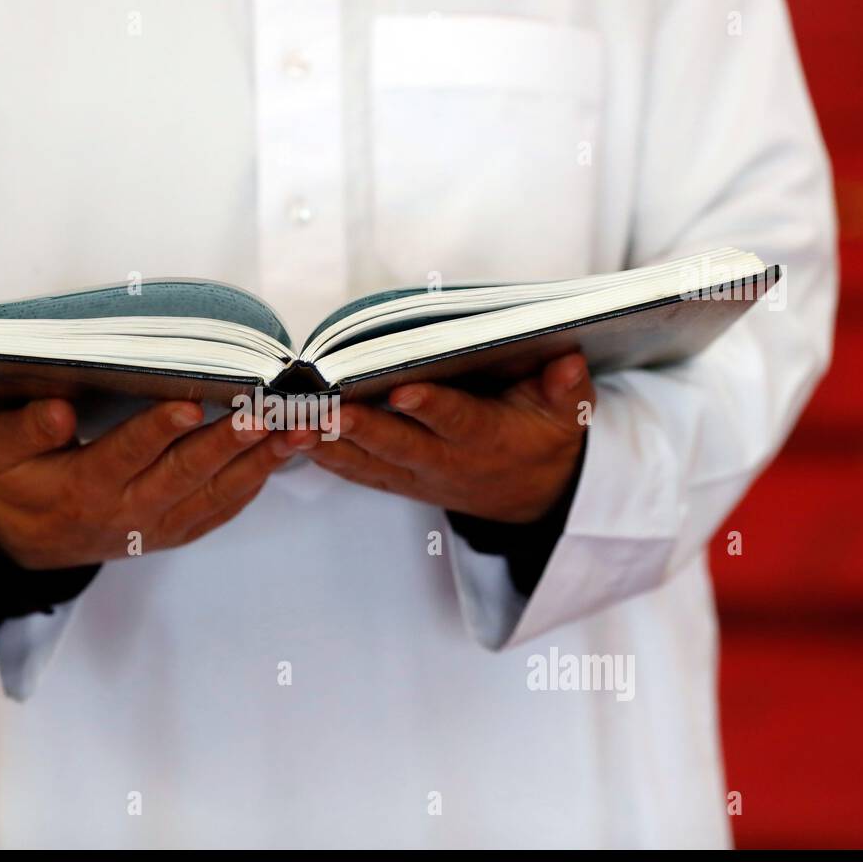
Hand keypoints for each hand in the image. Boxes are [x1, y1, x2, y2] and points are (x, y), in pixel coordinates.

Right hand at [0, 398, 316, 568]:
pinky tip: (283, 455)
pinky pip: (223, 509)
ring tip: (298, 431)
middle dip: (230, 441)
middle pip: (186, 473)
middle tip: (268, 413)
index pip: (127, 453)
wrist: (33, 545)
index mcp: (87, 486)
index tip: (189, 403)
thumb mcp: (6, 453)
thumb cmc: (24, 484)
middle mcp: (130, 510)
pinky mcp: (179, 532)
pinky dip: (255, 483)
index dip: (157, 429)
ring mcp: (160, 525)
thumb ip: (28, 429)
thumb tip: (58, 411)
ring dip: (260, 462)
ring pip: (216, 493)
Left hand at [308, 353, 594, 522]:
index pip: (458, 422)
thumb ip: (567, 390)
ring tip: (293, 425)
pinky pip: (358, 472)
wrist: (535, 497)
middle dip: (361, 429)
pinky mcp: (399, 482)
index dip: (433, 409)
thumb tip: (567, 364)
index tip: (404, 391)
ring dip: (329, 446)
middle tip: (325, 411)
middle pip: (399, 447)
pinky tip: (295, 438)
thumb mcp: (569, 415)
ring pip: (368, 463)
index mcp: (488, 439)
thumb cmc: (545, 439)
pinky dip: (327, 457)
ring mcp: (419, 477)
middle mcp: (447, 462)